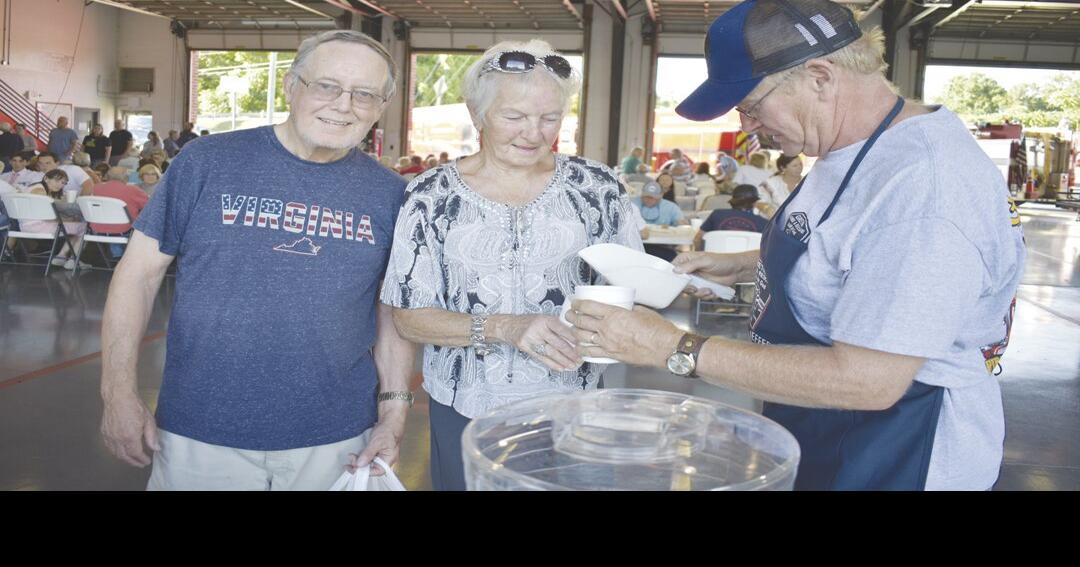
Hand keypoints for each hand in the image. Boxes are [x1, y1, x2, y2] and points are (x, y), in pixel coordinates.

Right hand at [101, 391, 159, 467]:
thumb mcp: (149, 421)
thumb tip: (156, 448)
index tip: (147, 461)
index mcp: (130, 437)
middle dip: (133, 462)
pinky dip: (115, 452)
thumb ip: (152, 437)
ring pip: (116, 453)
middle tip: (140, 464)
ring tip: (132, 459)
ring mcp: (109, 436)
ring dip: (124, 458)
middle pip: (125, 456)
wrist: (119, 397)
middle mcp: (118, 439)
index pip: (136, 454)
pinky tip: (121, 451)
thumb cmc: (134, 406)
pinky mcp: (104, 432)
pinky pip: (109, 446)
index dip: (142, 459)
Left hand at [350, 405, 406, 476]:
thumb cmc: (388, 430)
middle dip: (360, 467)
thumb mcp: (377, 442)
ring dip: (359, 462)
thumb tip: (360, 464)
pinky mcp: (375, 452)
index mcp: (389, 459)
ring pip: (368, 464)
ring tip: (351, 457)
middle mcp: (385, 460)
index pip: (377, 471)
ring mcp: (380, 456)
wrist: (390, 420)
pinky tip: (354, 456)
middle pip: (371, 469)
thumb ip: (368, 454)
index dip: (366, 472)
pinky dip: (360, 457)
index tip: (355, 469)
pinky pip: (367, 458)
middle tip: (349, 464)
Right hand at [495, 314, 581, 371]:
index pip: (562, 329)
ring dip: (563, 361)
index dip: (572, 338)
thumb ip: (556, 326)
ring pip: (550, 352)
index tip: (582, 345)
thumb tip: (575, 336)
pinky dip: (552, 364)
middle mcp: (538, 329)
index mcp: (545, 319)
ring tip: (573, 366)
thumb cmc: (530, 322)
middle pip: (557, 343)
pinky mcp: (526, 348)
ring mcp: (531, 339)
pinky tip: (561, 368)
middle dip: (570, 353)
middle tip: (580, 359)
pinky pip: (541, 358)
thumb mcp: (543, 318)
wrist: (509, 326)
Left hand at [566, 300, 681, 367]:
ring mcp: (608, 342)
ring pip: (582, 336)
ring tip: (571, 328)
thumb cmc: (657, 330)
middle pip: (581, 320)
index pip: (589, 306)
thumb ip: (628, 310)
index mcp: (614, 314)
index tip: (574, 302)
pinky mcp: (611, 354)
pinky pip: (590, 353)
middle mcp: (607, 328)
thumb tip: (624, 308)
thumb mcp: (642, 311)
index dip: (578, 303)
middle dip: (571, 316)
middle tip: (569, 314)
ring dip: (574, 331)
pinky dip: (582, 349)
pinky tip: (579, 347)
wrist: (665, 348)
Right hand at [671, 251, 742, 297]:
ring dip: (700, 293)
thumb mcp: (705, 260)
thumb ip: (690, 265)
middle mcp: (688, 271)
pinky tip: (712, 290)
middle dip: (689, 288)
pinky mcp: (701, 288)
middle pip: (679, 284)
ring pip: (689, 292)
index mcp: (686, 260)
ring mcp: (695, 280)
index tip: (681, 282)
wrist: (735, 270)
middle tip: (696, 288)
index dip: (674, 277)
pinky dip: (706, 295)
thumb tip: (676, 270)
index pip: (672, 269)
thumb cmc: (722, 261)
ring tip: (708, 289)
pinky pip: (698, 296)